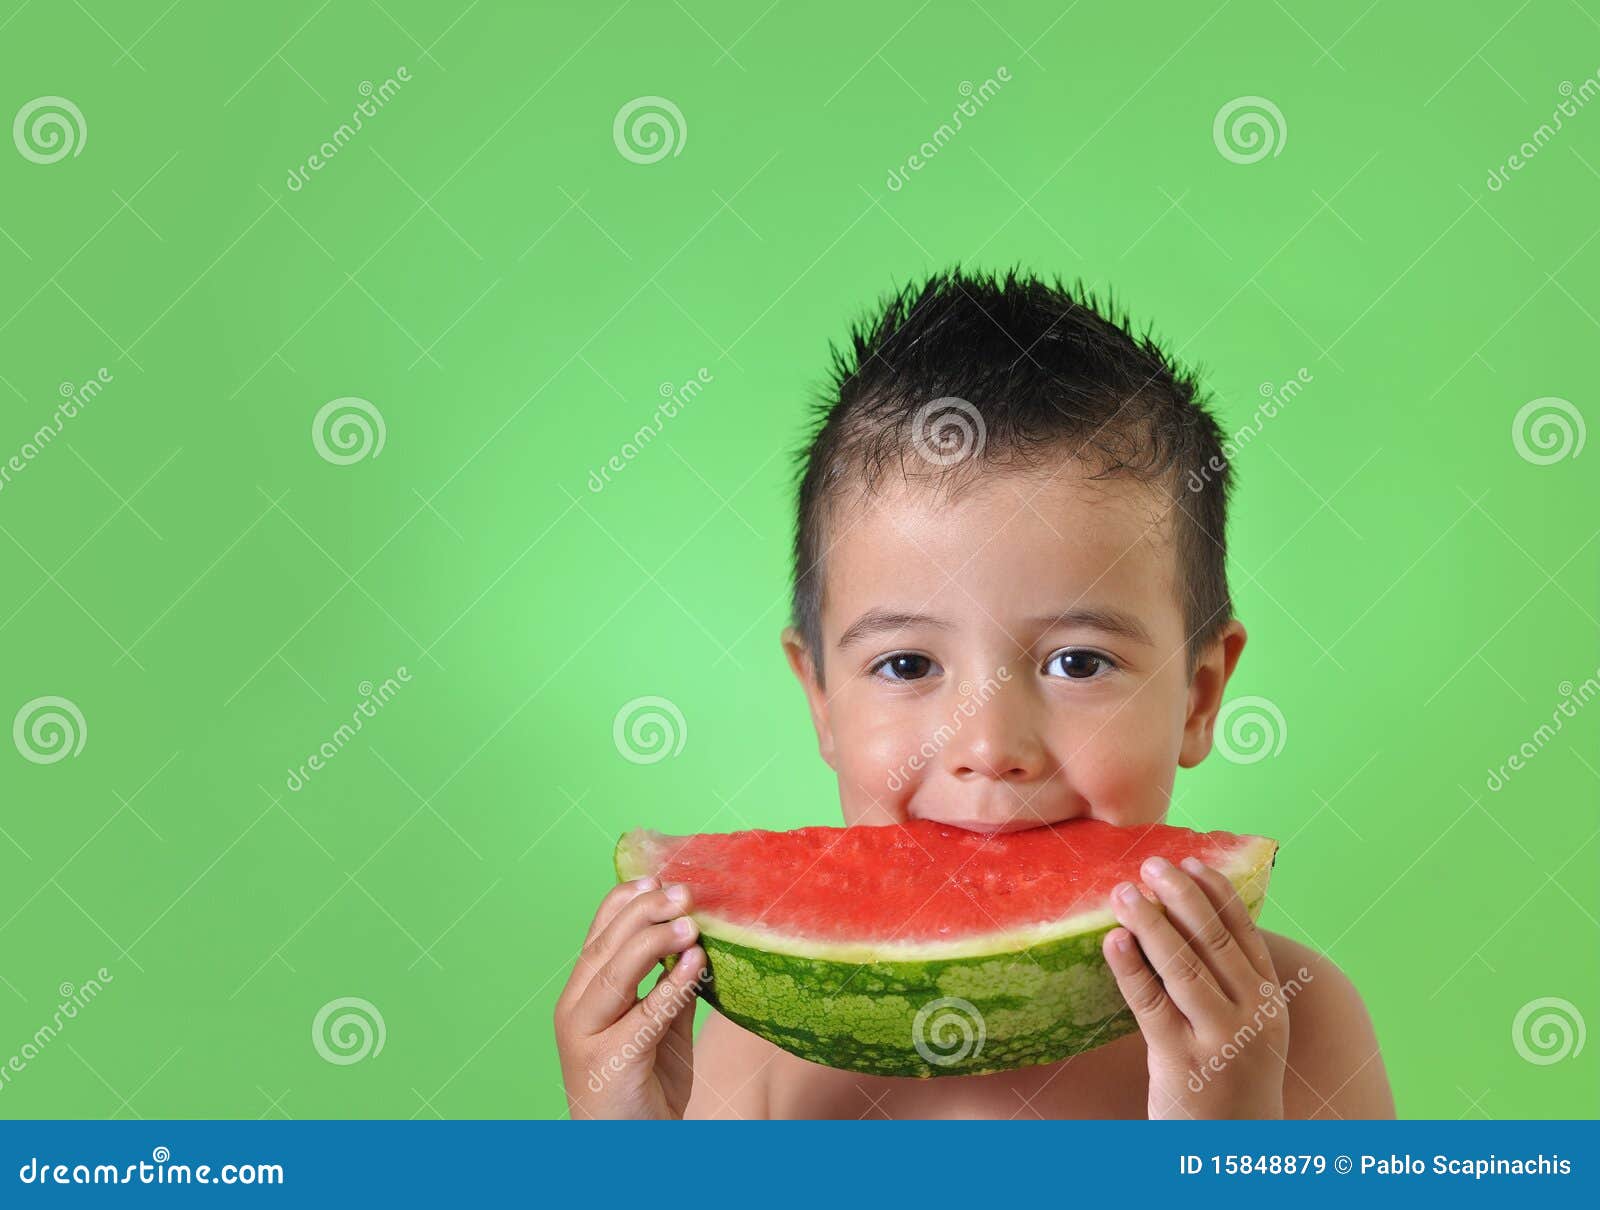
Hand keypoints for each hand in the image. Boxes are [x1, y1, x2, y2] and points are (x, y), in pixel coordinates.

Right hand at [554, 876, 706, 1118]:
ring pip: (615, 974)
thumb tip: (695, 941)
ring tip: (690, 924)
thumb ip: (668, 987)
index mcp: (581, 997)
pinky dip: (671, 987)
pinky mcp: (610, 1064)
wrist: (629, 1152)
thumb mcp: (657, 1028)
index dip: (624, 902)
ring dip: (655, 942)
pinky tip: (695, 965)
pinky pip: (644, 1016)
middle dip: (645, 913)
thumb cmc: (644, 1087)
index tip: (656, 877)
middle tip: (684, 892)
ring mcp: (587, 1038)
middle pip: (606, 947)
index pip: (596, 936)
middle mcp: (574, 1012)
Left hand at [1102, 855, 1286, 1118]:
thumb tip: (1185, 921)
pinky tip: (1113, 941)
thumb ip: (1228, 981)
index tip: (1192, 860)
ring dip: (1150, 923)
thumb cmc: (1230, 1080)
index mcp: (1268, 1000)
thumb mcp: (1247, 1029)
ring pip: (1182, 967)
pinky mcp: (1182, 1061)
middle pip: (1213, 941)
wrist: (1235, 1152)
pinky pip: (1151, 1004)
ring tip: (1123, 892)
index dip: (1216, 893)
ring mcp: (1219, 1038)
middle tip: (1150, 864)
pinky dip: (1130, 968)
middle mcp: (1251, 1015)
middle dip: (1181, 896)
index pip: (1244, 933)